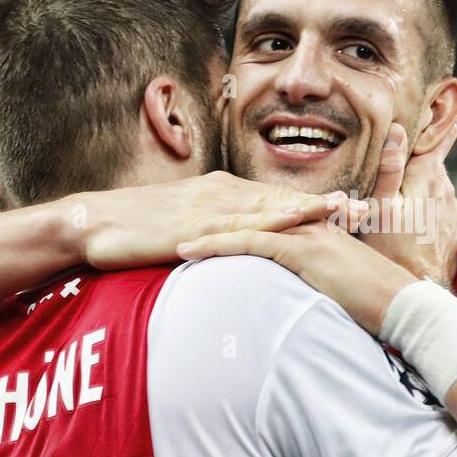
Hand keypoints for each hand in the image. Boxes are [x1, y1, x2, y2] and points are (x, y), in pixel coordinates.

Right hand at [67, 172, 366, 270]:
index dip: (313, 206)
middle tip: (366, 209)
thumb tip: (234, 263)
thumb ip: (213, 241)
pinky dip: (267, 222)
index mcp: (221, 193)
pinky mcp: (192, 223)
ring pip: (267, 206)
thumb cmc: (133, 233)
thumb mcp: (183, 234)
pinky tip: (291, 225)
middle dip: (324, 205)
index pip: (276, 200)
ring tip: (344, 211)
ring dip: (307, 208)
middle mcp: (220, 192)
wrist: (89, 225)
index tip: (350, 211)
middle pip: (282, 198)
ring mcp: (207, 205)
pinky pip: (236, 223)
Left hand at [177, 220, 416, 335]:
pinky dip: (216, 245)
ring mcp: (304, 234)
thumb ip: (315, 283)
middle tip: (171, 227)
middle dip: (208, 221)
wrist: (404, 306)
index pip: (263, 220)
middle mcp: (307, 224)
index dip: (230, 223)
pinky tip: (188, 252)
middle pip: (246, 215)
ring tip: (168, 238)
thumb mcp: (338, 288)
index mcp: (315, 229)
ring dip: (201, 231)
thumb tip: (296, 297)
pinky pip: (249, 242)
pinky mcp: (302, 250)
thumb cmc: (377, 305)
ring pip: (241, 224)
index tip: (198, 229)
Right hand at [362, 122, 456, 287]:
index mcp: (429, 176)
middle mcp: (447, 188)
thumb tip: (397, 130)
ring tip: (402, 195)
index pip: (442, 135)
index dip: (439, 119)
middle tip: (400, 154)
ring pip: (436, 186)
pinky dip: (428, 208)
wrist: (420, 289)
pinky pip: (440, 207)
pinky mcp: (455, 227)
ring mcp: (454, 209)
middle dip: (421, 157)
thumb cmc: (392, 249)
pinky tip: (412, 222)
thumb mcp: (381, 207)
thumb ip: (389, 168)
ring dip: (422, 186)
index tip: (439, 102)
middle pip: (435, 161)